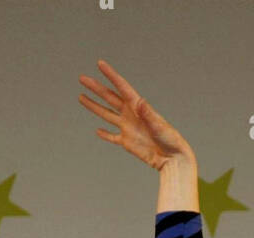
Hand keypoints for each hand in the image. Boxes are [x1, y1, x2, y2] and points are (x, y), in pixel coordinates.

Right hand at [79, 61, 195, 171]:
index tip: (100, 64)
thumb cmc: (170, 140)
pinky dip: (105, 134)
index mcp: (137, 107)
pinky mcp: (127, 142)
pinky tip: (97, 130)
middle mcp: (130, 114)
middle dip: (96, 88)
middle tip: (82, 78)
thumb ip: (148, 114)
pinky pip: (113, 137)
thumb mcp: (159, 125)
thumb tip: (140, 102)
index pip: (121, 87)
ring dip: (94, 106)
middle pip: (109, 98)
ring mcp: (127, 128)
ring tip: (81, 97)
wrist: (172, 158)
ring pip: (107, 114)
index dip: (110, 75)